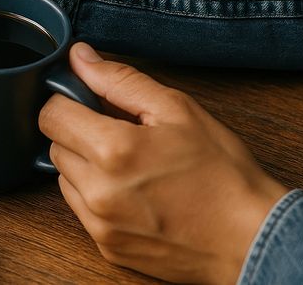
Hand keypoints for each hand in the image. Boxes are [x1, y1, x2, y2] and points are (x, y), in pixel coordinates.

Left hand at [39, 43, 288, 283]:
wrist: (252, 240)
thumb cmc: (223, 174)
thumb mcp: (177, 110)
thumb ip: (119, 80)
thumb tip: (79, 57)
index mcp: (113, 150)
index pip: (51, 113)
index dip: (68, 101)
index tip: (89, 102)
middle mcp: (98, 190)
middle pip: (55, 144)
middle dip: (79, 132)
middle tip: (119, 132)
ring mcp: (100, 222)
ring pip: (64, 176)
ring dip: (84, 164)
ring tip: (129, 164)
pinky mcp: (106, 245)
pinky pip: (80, 207)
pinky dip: (95, 194)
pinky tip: (131, 190)